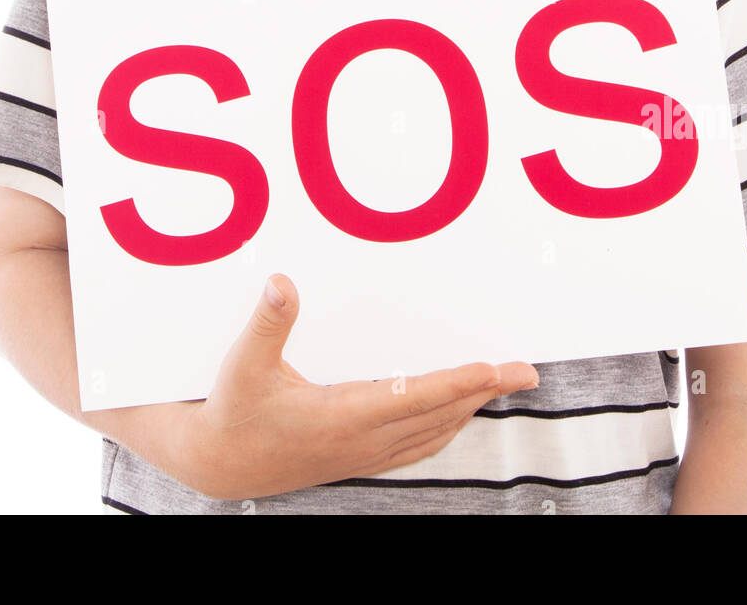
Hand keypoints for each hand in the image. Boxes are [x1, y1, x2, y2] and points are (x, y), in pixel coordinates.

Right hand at [174, 273, 538, 500]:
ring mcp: (365, 453)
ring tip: (504, 384)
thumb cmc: (233, 411)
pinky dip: (449, 423)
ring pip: (435, 432)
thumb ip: (267, 322)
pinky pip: (421, 443)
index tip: (494, 370)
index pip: (414, 398)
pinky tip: (460, 411)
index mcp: (341, 417)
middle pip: (439, 415)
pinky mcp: (362, 456)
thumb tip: (281, 282)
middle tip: (526, 371)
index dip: (457, 383)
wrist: (220, 464)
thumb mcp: (243, 363)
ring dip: (472, 407)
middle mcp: (361, 440)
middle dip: (485, 391)